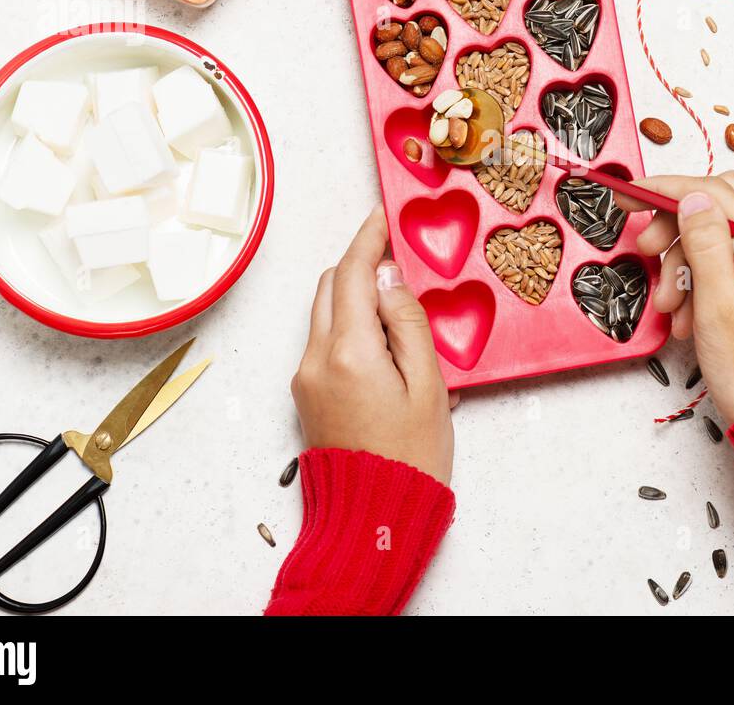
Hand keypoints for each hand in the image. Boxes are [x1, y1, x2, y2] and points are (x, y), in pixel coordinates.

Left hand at [290, 206, 454, 484]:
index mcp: (348, 352)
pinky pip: (326, 341)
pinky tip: (388, 347)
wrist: (374, 517)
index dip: (369, 237)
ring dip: (356, 298)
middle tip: (400, 264)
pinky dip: (351, 328)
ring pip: (325, 313)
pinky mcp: (306, 394)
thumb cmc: (410, 458)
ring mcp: (305, 377)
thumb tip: (389, 277)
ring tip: (402, 313)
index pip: (353, 273)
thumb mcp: (428, 385)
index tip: (384, 215)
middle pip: (331, 286)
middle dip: (361, 265)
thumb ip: (407, 323)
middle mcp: (315, 359)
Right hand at [621, 173, 733, 422]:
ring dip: (688, 259)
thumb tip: (691, 197)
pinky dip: (709, 276)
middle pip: (721, 203)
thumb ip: (704, 244)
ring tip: (671, 304)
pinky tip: (691, 313)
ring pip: (727, 233)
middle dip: (676, 223)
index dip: (664, 190)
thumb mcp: (716, 308)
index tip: (630, 197)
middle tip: (647, 252)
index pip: (711, 192)